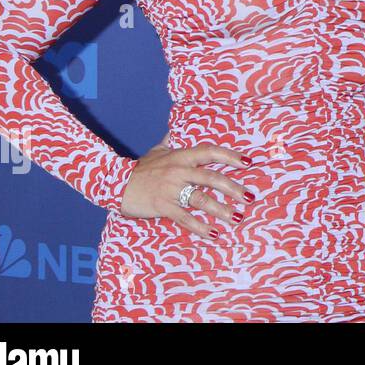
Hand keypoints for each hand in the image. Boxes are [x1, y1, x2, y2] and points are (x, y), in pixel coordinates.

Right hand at [120, 142, 252, 239]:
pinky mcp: (163, 206)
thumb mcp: (156, 151)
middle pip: (212, 178)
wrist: (114, 184)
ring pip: (202, 199)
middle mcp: (179, 171)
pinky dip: (200, 227)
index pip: (210, 152)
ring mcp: (171, 189)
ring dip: (221, 209)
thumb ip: (169, 142)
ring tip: (237, 217)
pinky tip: (213, 233)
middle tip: (250, 198)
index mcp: (181, 156)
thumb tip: (174, 131)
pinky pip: (185, 217)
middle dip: (233, 188)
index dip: (230, 156)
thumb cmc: (139, 169)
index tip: (248, 163)